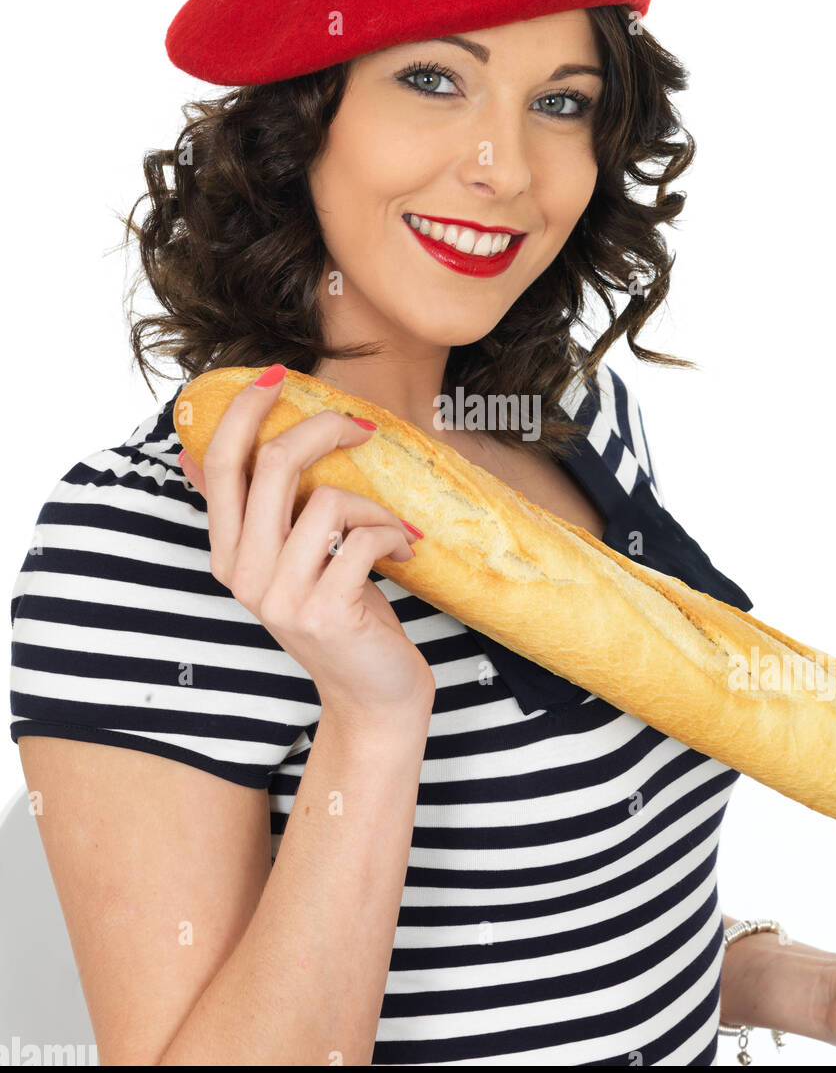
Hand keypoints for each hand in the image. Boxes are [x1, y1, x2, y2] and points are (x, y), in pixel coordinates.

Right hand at [177, 365, 436, 726]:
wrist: (372, 697)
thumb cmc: (340, 617)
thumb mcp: (286, 563)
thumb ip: (250, 514)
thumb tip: (193, 453)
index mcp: (228, 554)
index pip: (221, 463)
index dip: (246, 411)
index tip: (276, 375)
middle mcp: (244, 575)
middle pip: (274, 466)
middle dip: (325, 429)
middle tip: (362, 427)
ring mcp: (280, 596)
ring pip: (328, 502)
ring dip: (375, 506)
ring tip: (393, 530)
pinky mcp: (323, 610)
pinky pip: (363, 539)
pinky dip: (393, 535)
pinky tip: (405, 553)